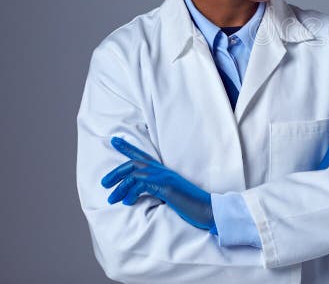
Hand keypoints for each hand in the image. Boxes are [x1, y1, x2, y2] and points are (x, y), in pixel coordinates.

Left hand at [101, 137, 216, 233]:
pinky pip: (141, 185)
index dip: (127, 147)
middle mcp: (162, 170)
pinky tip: (128, 202)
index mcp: (163, 171)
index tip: (114, 140)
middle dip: (116, 172)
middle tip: (103, 183)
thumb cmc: (188, 203)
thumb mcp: (169, 194)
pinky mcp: (165, 186)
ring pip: (134, 175)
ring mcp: (164, 177)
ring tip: (112, 199)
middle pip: (134, 163)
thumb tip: (140, 194)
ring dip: (120, 188)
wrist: (205, 208)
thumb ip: (156, 190)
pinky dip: (131, 193)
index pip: (142, 155)